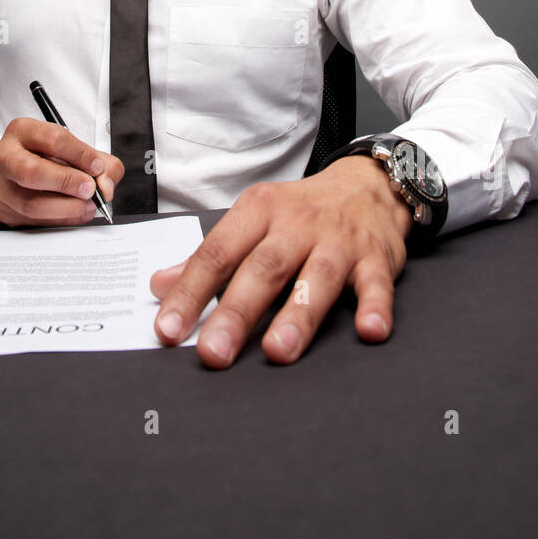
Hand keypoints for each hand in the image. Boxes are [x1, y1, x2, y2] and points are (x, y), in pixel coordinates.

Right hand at [0, 117, 122, 226]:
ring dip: (66, 208)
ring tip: (86, 205)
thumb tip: (105, 185)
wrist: (12, 168)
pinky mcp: (1, 209)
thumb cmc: (44, 155)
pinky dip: (59, 221)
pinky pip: (31, 222)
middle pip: (32, 171)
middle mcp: (4, 156)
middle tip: (89, 189)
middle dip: (67, 182)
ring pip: (31, 204)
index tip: (97, 166)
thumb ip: (100, 162)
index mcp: (23, 131)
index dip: (80, 154)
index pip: (52, 139)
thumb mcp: (72, 148)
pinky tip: (73, 214)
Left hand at [150, 156, 413, 367]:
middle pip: (263, 268)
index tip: (168, 329)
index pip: (217, 254)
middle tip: (214, 352)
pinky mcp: (376, 259)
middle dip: (236, 312)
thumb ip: (210, 256)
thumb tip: (160, 285)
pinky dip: (375, 308)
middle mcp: (297, 224)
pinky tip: (368, 331)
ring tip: (278, 351)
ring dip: (298, 315)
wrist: (365, 186)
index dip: (190, 292)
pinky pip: (376, 284)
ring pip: (317, 277)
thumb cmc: (301, 211)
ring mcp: (338, 241)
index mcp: (258, 211)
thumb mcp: (252, 221)